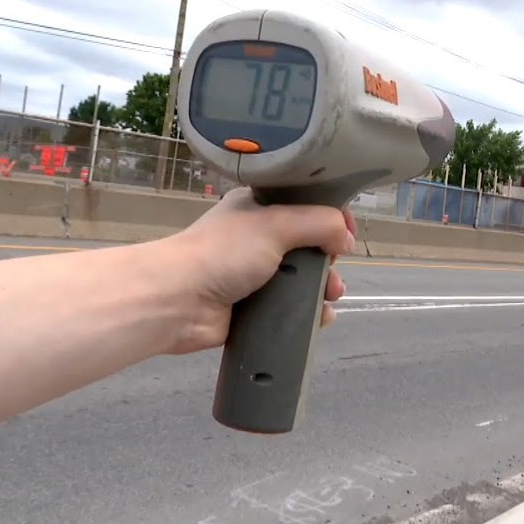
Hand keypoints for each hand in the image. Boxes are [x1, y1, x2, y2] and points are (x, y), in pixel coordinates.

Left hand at [158, 187, 357, 354]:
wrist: (176, 301)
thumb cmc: (224, 253)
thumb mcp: (277, 224)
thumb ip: (319, 223)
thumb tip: (346, 238)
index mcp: (259, 208)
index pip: (305, 205)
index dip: (330, 217)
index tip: (346, 232)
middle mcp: (258, 239)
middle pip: (308, 245)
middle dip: (329, 258)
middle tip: (334, 269)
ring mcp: (254, 275)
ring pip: (302, 280)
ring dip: (323, 288)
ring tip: (331, 297)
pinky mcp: (253, 308)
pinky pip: (289, 309)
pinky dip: (308, 314)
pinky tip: (320, 318)